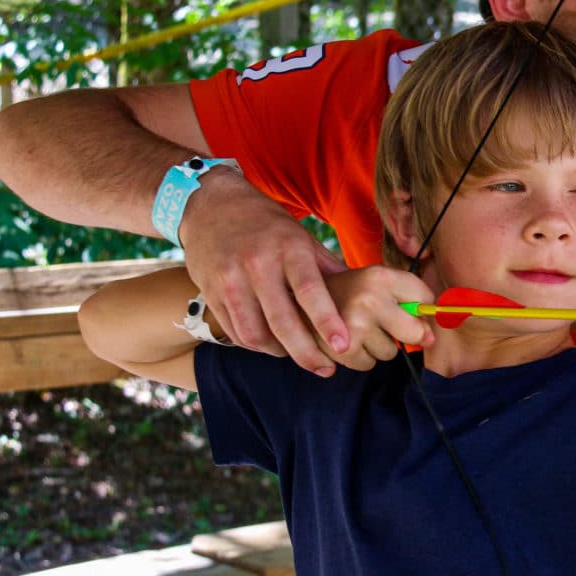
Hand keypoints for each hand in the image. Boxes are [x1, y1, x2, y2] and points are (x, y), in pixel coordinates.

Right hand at [180, 170, 349, 374]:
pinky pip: (235, 332)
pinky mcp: (211, 293)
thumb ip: (328, 268)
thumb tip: (364, 295)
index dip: (327, 320)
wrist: (211, 206)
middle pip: (282, 321)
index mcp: (288, 247)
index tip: (343, 345)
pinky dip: (256, 345)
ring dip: (279, 352)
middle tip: (325, 369)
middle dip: (306, 353)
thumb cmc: (267, 225)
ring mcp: (230, 280)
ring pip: (255, 333)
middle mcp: (257, 264)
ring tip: (298, 355)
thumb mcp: (301, 237)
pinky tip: (272, 345)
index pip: (309, 290)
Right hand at [319, 266, 437, 370]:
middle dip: (404, 333)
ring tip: (356, 327)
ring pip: (390, 352)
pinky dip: (360, 357)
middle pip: (415, 332)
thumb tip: (431, 340)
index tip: (410, 308)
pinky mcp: (343, 349)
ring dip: (378, 346)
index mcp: (381, 276)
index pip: (426, 298)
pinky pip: (369, 364)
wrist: (298, 300)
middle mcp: (370, 298)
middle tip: (382, 322)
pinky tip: (346, 339)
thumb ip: (411, 300)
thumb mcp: (376, 282)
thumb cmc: (348, 293)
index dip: (422, 308)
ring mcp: (355, 324)